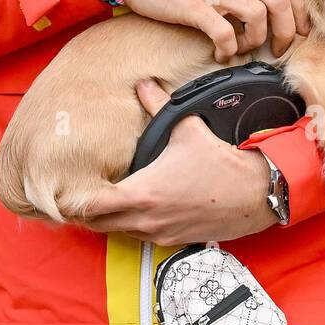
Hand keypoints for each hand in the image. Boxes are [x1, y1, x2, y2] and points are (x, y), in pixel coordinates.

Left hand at [78, 78, 277, 245]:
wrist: (254, 194)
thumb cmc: (220, 164)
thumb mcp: (186, 129)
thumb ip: (158, 105)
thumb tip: (143, 84)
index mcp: (141, 193)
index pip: (91, 206)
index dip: (76, 199)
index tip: (70, 188)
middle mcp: (145, 220)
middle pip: (98, 225)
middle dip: (87, 212)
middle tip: (83, 194)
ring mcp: (159, 234)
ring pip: (119, 233)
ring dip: (109, 220)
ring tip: (106, 200)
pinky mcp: (172, 241)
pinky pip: (140, 237)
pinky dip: (130, 226)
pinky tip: (136, 208)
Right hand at [106, 0, 308, 61]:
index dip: (301, 8)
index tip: (299, 30)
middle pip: (280, 0)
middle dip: (287, 31)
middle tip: (278, 49)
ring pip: (257, 16)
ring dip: (256, 41)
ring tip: (243, 49)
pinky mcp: (192, 5)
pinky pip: (224, 32)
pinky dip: (228, 49)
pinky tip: (220, 54)